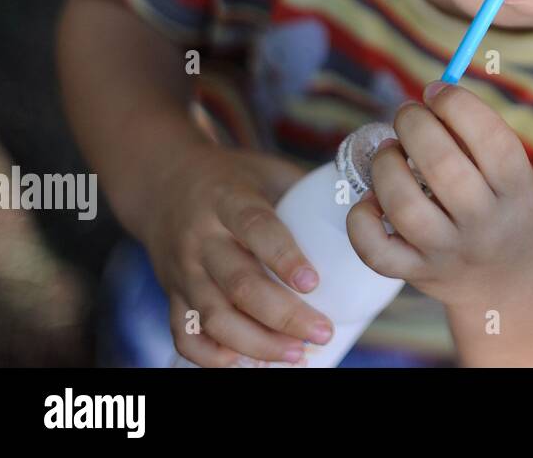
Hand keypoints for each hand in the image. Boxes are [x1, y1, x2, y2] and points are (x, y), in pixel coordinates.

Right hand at [141, 143, 335, 365]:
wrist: (163, 183)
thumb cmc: (233, 179)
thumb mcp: (266, 170)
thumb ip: (307, 191)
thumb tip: (368, 211)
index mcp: (228, 199)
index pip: (255, 228)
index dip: (283, 257)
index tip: (313, 282)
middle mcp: (201, 238)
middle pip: (239, 283)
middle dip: (283, 315)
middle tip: (322, 332)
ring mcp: (182, 270)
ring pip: (214, 317)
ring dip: (256, 343)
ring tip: (297, 354)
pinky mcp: (172, 295)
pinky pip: (184, 334)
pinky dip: (211, 356)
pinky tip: (245, 363)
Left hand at [347, 82, 532, 308]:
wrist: (509, 284)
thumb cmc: (507, 209)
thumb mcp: (519, 175)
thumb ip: (484, 141)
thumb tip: (433, 95)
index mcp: (517, 190)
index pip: (492, 140)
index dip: (457, 105)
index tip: (436, 90)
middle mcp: (484, 223)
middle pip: (443, 167)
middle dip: (414, 125)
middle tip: (407, 114)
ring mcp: (448, 252)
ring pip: (404, 206)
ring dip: (386, 166)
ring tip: (389, 152)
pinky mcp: (417, 273)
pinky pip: (376, 251)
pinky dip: (361, 220)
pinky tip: (371, 200)